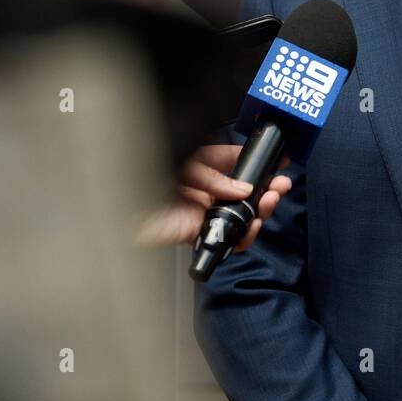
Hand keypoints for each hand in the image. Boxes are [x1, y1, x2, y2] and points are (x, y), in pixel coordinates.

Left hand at [136, 144, 291, 250]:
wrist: (120, 208)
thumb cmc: (142, 176)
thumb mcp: (185, 163)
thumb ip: (215, 176)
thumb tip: (242, 190)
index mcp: (201, 167)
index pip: (236, 162)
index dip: (259, 163)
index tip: (278, 161)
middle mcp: (206, 191)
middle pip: (247, 193)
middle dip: (268, 189)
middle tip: (281, 186)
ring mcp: (205, 214)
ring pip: (244, 216)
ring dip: (263, 210)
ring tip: (270, 201)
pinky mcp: (202, 234)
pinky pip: (231, 239)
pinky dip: (246, 235)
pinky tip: (252, 224)